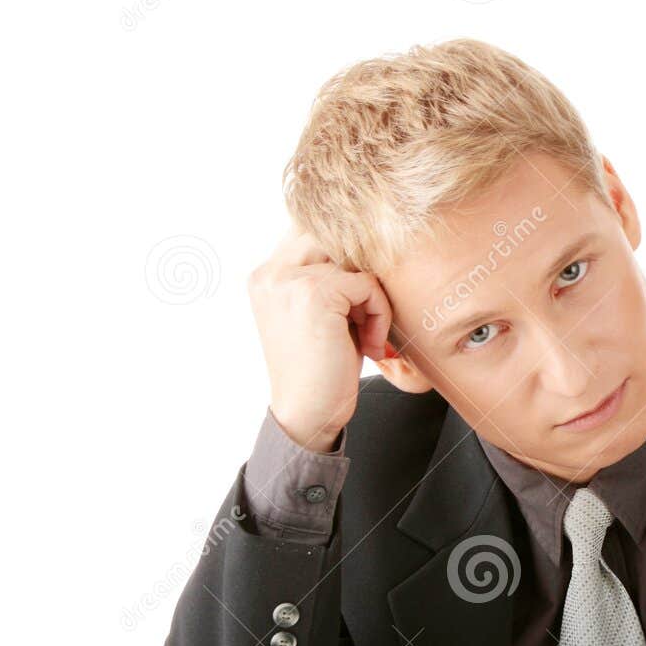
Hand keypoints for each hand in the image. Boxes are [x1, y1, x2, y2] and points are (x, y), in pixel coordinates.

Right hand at [247, 227, 394, 451]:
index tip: (362, 295)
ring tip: (367, 333)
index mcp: (266, 274)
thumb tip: (368, 238)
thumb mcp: (321, 313)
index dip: (348, 255)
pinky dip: (378, 314)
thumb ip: (329, 275)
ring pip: (355, 260)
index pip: (313, 230)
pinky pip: (367, 285)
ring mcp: (288, 280)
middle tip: (366, 314)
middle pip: (334, 235)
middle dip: (361, 270)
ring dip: (372, 297)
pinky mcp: (314, 293)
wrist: (308, 415)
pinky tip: (369, 346)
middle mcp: (271, 271)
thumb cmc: (323, 367)